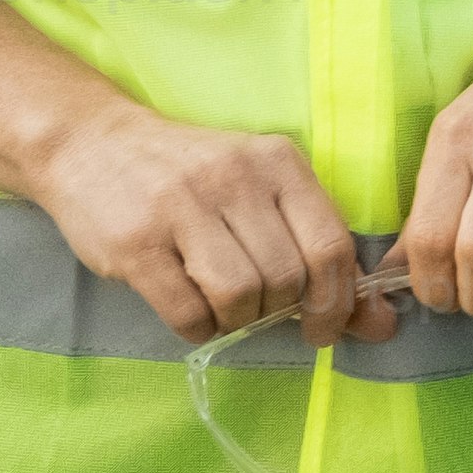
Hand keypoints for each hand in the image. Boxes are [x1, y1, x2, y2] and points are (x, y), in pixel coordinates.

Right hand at [16, 100, 384, 350]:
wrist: (93, 143)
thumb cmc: (191, 176)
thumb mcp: (259, 191)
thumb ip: (318, 252)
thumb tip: (379, 326)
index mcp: (278, 162)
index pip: (331, 245)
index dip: (337, 301)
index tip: (325, 328)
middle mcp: (235, 179)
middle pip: (287, 278)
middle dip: (280, 311)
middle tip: (259, 309)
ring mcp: (182, 209)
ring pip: (241, 296)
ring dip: (238, 320)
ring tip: (224, 308)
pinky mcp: (137, 243)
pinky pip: (187, 312)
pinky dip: (198, 328)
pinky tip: (192, 311)